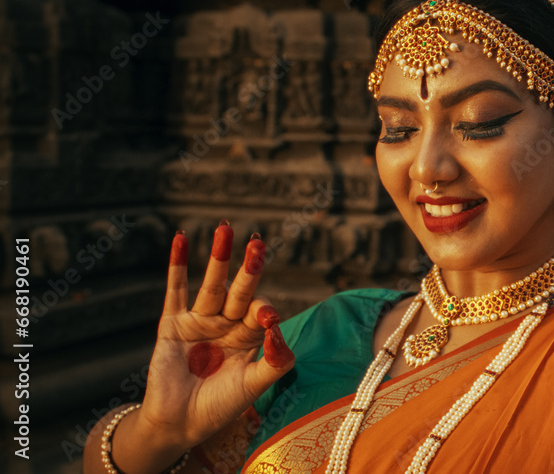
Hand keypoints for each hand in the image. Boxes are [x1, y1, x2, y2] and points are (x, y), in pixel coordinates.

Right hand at [114, 222, 294, 471]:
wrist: (179, 424)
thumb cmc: (220, 407)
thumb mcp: (254, 385)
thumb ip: (274, 361)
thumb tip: (281, 330)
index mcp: (250, 337)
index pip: (260, 312)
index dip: (264, 310)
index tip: (267, 316)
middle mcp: (227, 324)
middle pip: (240, 290)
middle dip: (248, 268)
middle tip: (257, 242)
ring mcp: (200, 322)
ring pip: (212, 284)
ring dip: (218, 256)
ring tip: (225, 228)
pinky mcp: (172, 324)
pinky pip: (176, 289)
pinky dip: (178, 264)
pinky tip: (182, 239)